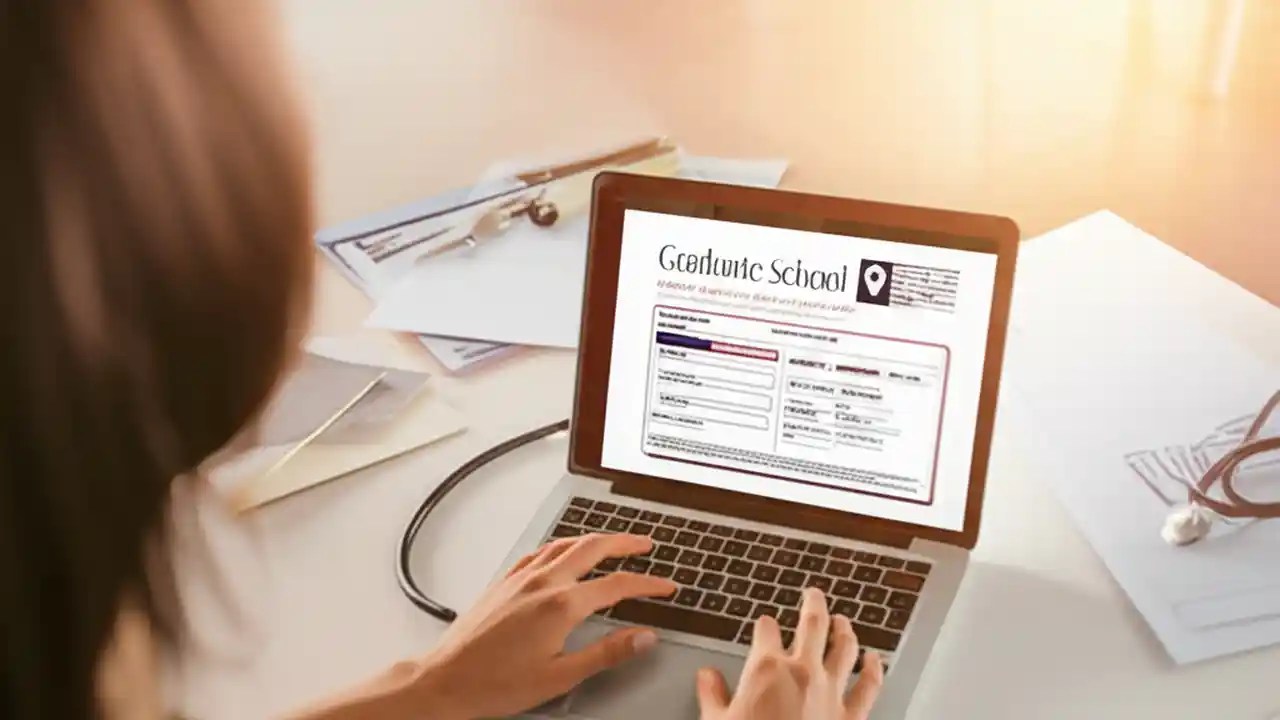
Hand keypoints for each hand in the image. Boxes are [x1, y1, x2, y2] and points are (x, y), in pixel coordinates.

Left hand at [417, 533, 676, 719]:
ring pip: (566, 542)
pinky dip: (562, 544)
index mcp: (562, 605)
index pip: (618, 585)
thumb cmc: (496, 683)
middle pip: (593, 547)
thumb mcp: (561, 677)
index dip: (649, 583)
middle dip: (624, 542)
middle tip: (646, 543)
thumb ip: (607, 653)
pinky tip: (564, 551)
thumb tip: (643, 638)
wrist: (446, 680)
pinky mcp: (505, 581)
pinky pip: (540, 550)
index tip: (666, 586)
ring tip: (612, 541)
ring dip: (594, 538)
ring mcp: (521, 578)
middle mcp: (542, 582)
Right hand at [697, 588, 883, 719]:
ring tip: (843, 620)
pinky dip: (874, 668)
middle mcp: (802, 671)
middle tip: (813, 593)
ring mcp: (831, 690)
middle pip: (813, 623)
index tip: (764, 624)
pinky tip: (875, 659)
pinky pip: (868, 685)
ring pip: (845, 646)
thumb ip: (712, 695)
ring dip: (844, 629)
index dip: (764, 625)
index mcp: (767, 668)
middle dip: (813, 603)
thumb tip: (706, 677)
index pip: (766, 630)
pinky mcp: (851, 715)